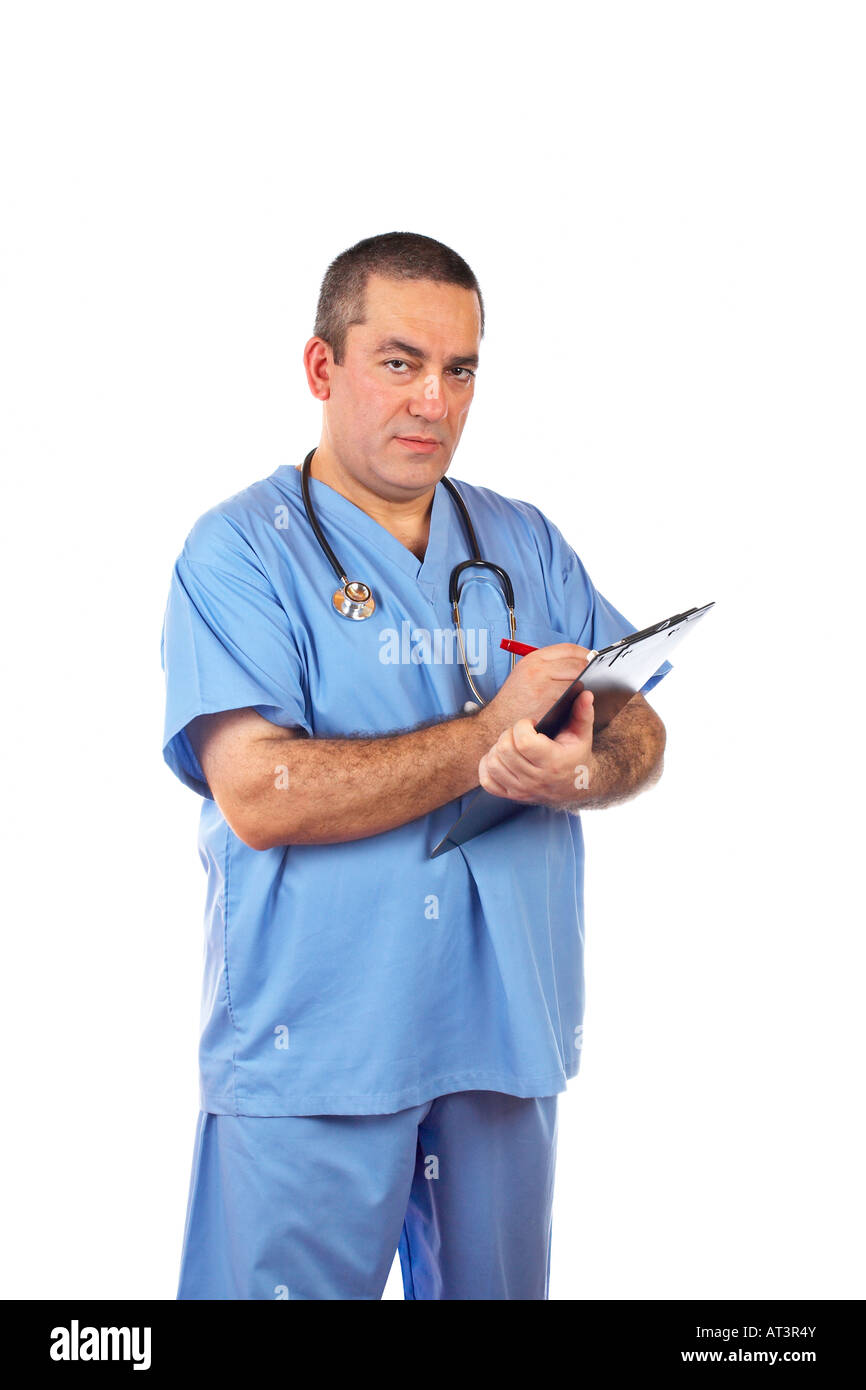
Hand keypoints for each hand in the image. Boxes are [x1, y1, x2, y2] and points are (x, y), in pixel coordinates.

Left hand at [478, 688, 596, 808]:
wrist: (577, 787)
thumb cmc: (576, 757)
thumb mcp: (582, 735)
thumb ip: (583, 713)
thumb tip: (586, 694)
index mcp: (553, 762)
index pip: (523, 741)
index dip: (523, 726)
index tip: (531, 724)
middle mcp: (536, 779)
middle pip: (504, 750)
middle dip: (508, 734)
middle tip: (520, 734)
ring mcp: (522, 790)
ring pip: (493, 764)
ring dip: (498, 749)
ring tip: (512, 745)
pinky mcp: (512, 795)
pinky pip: (487, 781)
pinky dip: (488, 767)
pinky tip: (501, 758)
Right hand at [479, 642, 593, 737]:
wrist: (494, 726)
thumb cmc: (513, 704)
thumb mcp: (525, 676)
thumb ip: (549, 668)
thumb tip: (580, 664)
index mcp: (533, 659)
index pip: (569, 649)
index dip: (585, 654)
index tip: (594, 662)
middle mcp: (538, 669)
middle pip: (578, 661)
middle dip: (591, 668)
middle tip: (600, 676)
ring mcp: (545, 685)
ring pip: (580, 677)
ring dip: (590, 682)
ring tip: (595, 687)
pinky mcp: (550, 702)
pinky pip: (576, 695)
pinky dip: (583, 696)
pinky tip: (585, 700)